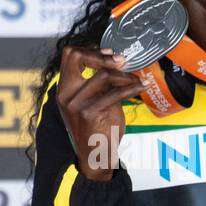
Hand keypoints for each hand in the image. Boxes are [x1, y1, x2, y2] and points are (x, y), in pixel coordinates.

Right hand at [56, 46, 143, 179]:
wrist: (96, 156)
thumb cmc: (98, 129)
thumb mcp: (95, 102)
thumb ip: (100, 85)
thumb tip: (118, 65)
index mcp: (64, 88)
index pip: (68, 56)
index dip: (90, 50)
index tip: (111, 53)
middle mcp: (65, 93)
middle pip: (75, 56)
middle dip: (101, 55)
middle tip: (122, 60)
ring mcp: (75, 103)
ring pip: (101, 75)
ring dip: (124, 75)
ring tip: (137, 80)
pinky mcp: (89, 112)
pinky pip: (114, 93)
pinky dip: (131, 88)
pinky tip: (141, 87)